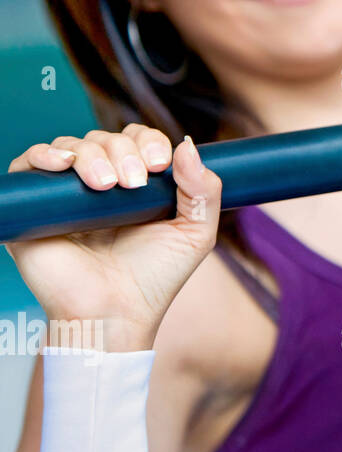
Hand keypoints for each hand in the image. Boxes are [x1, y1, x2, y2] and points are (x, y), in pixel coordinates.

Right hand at [4, 126, 221, 351]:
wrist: (114, 313)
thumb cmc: (155, 278)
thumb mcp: (195, 233)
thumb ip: (204, 190)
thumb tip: (188, 145)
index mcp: (136, 185)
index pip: (137, 140)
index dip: (149, 141)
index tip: (159, 164)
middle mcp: (100, 184)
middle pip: (106, 138)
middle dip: (123, 151)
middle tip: (133, 183)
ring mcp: (66, 195)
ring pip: (71, 145)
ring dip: (92, 154)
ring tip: (106, 185)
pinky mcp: (33, 209)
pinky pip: (27, 164)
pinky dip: (43, 154)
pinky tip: (63, 164)